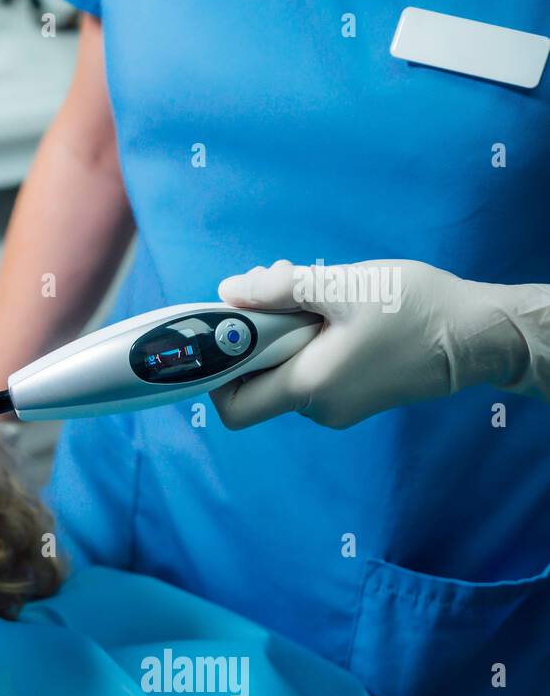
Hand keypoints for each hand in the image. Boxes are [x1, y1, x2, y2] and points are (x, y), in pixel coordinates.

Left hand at [211, 259, 544, 428]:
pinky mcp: (353, 395)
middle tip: (273, 291)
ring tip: (313, 292)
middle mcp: (318, 408)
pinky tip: (330, 308)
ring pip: (284, 371)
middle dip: (255, 336)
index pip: (233, 405)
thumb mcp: (344, 288)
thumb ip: (280, 290)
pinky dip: (306, 340)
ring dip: (283, 331)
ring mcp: (337, 407)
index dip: (217, 372)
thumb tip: (229, 293)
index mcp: (309, 387)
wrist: (479, 335)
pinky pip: (311, 370)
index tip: (226, 330)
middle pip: (256, 382)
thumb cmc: (416, 309)